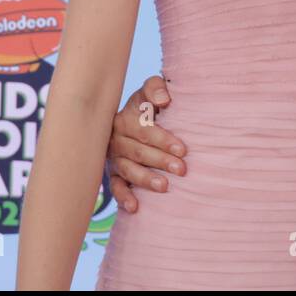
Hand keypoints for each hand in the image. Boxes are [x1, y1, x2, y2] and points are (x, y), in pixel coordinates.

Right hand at [105, 75, 186, 212]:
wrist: (133, 117)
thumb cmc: (148, 104)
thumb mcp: (150, 91)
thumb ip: (156, 88)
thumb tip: (164, 100)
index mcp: (127, 116)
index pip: (144, 129)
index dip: (163, 139)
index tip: (183, 150)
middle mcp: (117, 137)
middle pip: (138, 151)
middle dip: (161, 160)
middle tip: (182, 169)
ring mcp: (114, 156)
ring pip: (127, 169)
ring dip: (145, 178)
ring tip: (164, 187)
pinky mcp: (112, 173)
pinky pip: (115, 186)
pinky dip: (124, 197)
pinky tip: (135, 207)